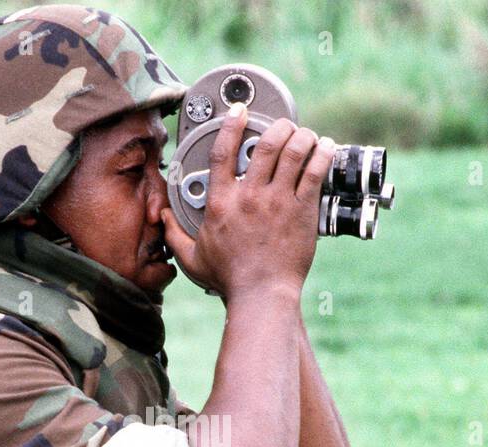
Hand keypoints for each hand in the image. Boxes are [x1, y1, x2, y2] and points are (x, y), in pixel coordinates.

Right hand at [162, 104, 334, 302]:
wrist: (261, 294)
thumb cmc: (229, 279)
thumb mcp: (192, 257)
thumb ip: (174, 234)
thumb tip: (162, 218)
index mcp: (222, 203)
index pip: (222, 152)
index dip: (231, 125)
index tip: (239, 110)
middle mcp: (249, 196)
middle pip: (266, 144)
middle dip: (278, 127)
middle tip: (283, 125)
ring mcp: (277, 202)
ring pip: (293, 152)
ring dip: (301, 136)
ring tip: (305, 135)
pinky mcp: (301, 211)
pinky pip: (314, 172)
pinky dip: (322, 154)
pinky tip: (325, 148)